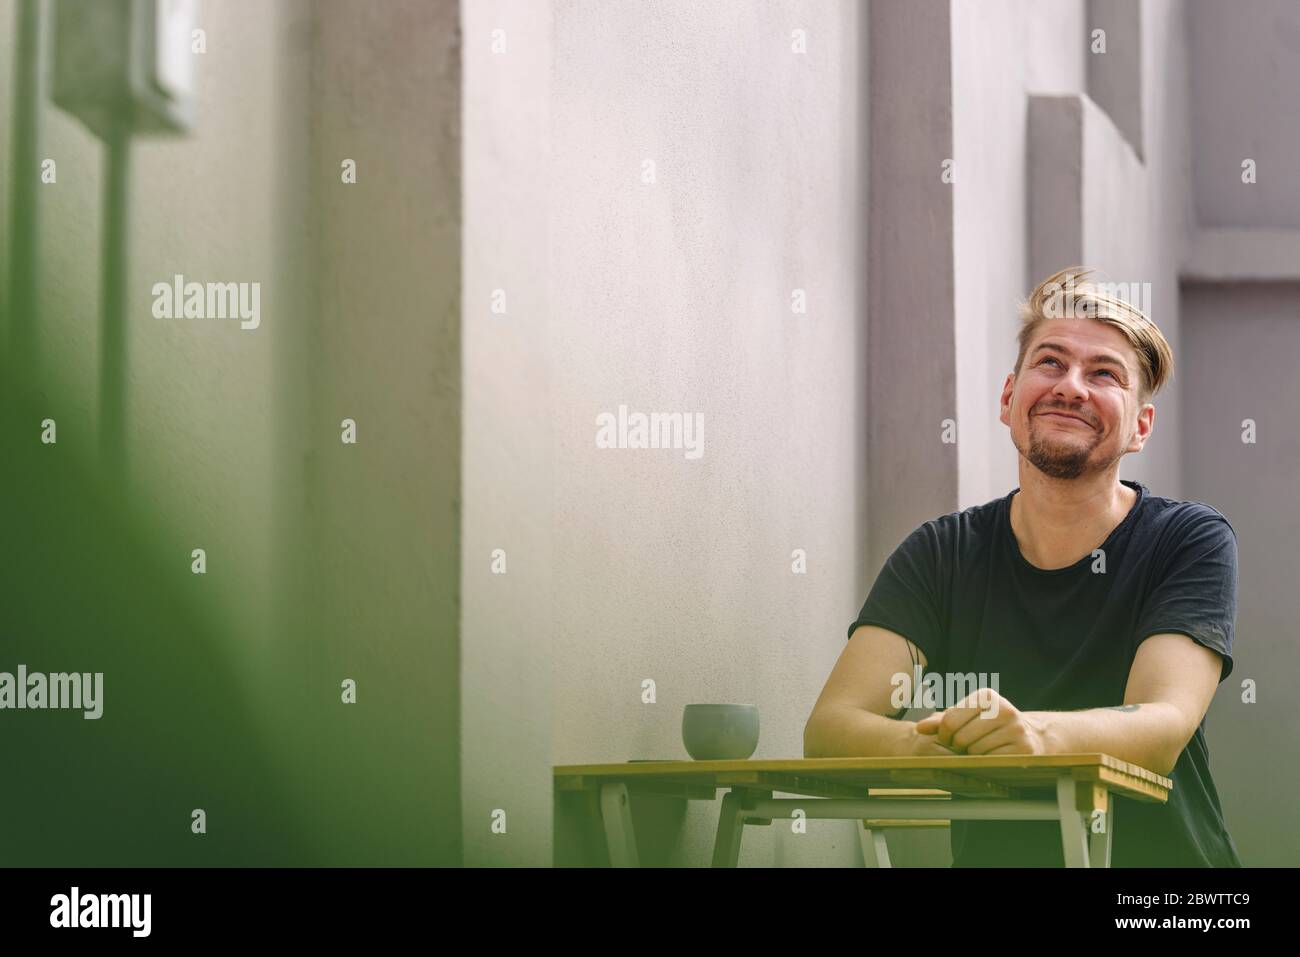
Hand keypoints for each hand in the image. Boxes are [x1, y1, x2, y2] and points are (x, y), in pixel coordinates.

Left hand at [913, 688, 1050, 756]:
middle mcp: (1003, 709)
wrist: (1029, 735)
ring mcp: (1016, 729)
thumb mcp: (966, 717)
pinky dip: (985, 763)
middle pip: (961, 737)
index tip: (947, 739)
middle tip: (963, 747)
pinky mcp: (1024, 748)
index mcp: (986, 696)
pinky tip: (990, 757)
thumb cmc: (988, 726)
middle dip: (957, 747)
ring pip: (975, 751)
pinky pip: (991, 761)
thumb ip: (941, 721)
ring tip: (978, 750)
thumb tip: (919, 728)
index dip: (943, 734)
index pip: (950, 719)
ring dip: (971, 756)